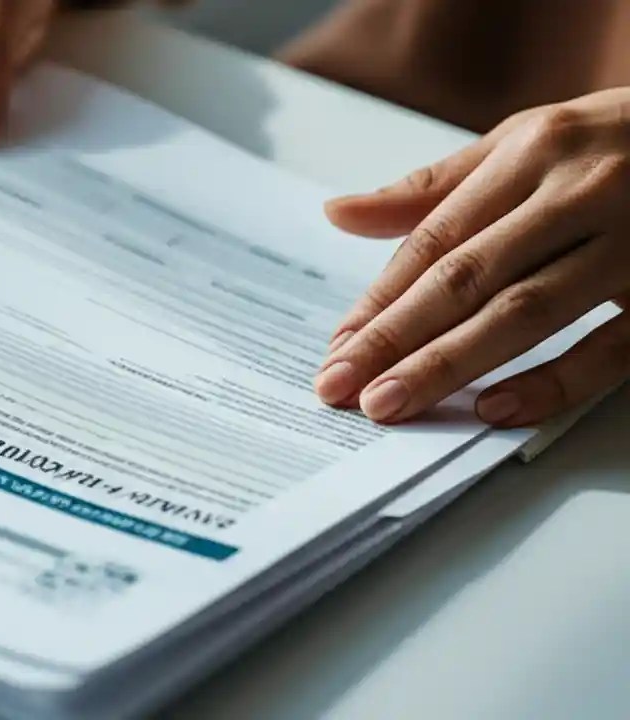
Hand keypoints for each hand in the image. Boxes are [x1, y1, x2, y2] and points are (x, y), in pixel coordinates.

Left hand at [315, 90, 629, 426]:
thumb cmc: (610, 142)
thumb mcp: (524, 143)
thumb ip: (434, 188)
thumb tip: (339, 213)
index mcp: (532, 151)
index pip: (436, 239)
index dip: (381, 298)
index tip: (338, 348)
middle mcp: (579, 192)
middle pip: (468, 278)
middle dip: (395, 338)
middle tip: (340, 387)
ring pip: (526, 312)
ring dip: (449, 363)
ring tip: (390, 403)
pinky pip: (611, 347)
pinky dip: (553, 381)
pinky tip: (494, 409)